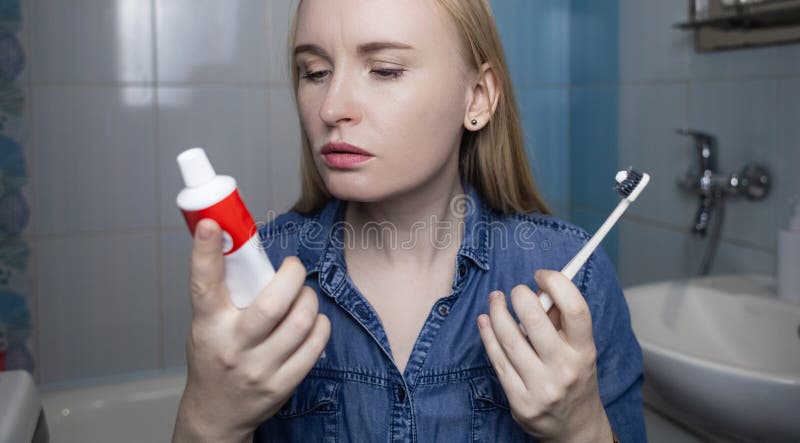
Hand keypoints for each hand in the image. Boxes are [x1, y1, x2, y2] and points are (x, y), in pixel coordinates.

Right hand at [172, 219, 330, 442]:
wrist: (216, 413)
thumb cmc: (214, 356)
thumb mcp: (207, 323)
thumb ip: (224, 291)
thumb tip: (239, 241)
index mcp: (208, 325)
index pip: (204, 284)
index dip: (205, 252)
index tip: (211, 224)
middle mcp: (232, 347)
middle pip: (272, 304)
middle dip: (291, 275)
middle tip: (293, 267)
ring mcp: (258, 368)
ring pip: (301, 322)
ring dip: (309, 299)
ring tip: (303, 296)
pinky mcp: (281, 385)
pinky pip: (315, 345)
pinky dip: (320, 325)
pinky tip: (313, 321)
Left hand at [476, 270, 612, 442]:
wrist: (574, 427)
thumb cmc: (574, 378)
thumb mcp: (579, 349)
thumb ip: (561, 319)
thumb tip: (538, 287)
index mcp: (585, 351)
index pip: (575, 309)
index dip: (556, 283)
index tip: (542, 275)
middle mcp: (564, 369)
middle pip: (534, 319)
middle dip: (519, 296)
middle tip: (515, 290)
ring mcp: (540, 387)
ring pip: (509, 338)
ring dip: (497, 312)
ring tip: (495, 300)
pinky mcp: (519, 400)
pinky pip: (497, 360)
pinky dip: (487, 335)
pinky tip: (485, 321)